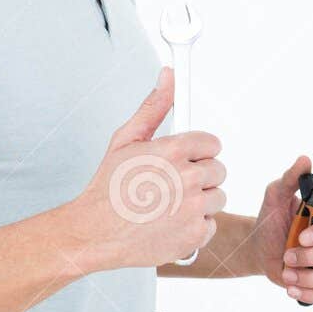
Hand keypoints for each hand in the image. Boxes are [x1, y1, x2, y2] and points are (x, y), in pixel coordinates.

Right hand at [62, 68, 226, 271]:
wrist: (94, 234)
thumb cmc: (107, 188)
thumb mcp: (125, 140)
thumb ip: (153, 107)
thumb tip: (169, 77)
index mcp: (173, 150)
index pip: (212, 143)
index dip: (198, 152)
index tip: (186, 160)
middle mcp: (187, 178)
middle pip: (218, 170)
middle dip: (199, 176)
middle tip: (173, 185)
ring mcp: (193, 208)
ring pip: (217, 197)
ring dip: (200, 201)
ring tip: (169, 205)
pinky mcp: (195, 234)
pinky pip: (211, 224)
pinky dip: (195, 226)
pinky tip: (171, 223)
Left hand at [252, 156, 312, 304]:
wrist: (261, 250)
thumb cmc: (272, 221)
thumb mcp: (275, 196)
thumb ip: (290, 178)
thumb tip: (304, 160)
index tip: (301, 236)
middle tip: (288, 256)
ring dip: (311, 278)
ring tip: (288, 275)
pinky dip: (312, 293)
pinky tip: (292, 289)